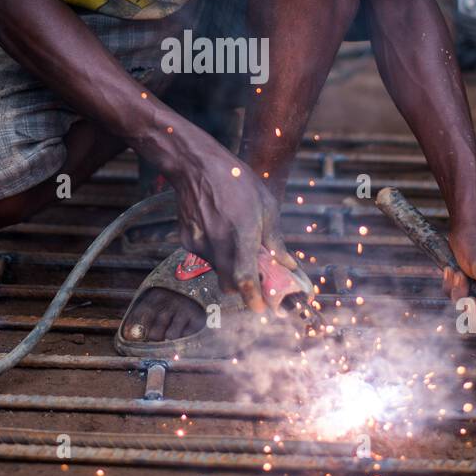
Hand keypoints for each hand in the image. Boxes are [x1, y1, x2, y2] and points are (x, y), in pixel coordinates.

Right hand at [167, 140, 294, 311]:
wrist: (196, 166)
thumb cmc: (236, 181)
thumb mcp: (266, 206)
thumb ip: (275, 240)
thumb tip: (288, 264)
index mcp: (241, 234)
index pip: (244, 278)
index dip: (253, 297)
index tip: (261, 309)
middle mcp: (218, 243)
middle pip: (229, 284)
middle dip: (242, 286)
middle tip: (254, 275)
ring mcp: (199, 243)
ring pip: (217, 269)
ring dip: (229, 264)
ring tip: (235, 238)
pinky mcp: (187, 240)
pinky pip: (205, 256)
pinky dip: (216, 251)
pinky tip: (219, 229)